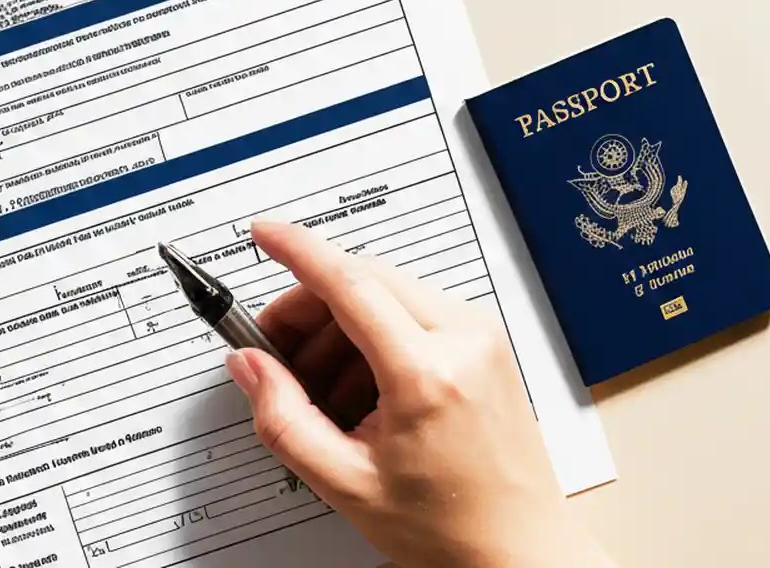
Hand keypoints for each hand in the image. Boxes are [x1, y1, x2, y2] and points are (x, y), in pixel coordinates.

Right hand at [226, 222, 613, 567]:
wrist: (520, 550)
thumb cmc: (451, 527)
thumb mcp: (346, 483)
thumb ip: (284, 419)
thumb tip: (250, 366)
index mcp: (429, 374)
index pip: (350, 283)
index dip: (297, 252)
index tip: (264, 234)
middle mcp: (464, 341)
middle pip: (363, 281)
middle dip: (308, 306)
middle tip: (274, 351)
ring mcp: (479, 337)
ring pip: (385, 293)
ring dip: (337, 324)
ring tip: (319, 391)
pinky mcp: (482, 343)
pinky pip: (410, 313)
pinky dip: (370, 336)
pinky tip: (356, 391)